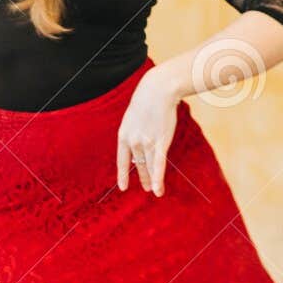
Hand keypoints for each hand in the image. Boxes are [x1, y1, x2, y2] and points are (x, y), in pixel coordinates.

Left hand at [118, 70, 178, 195]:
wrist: (157, 91)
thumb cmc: (147, 100)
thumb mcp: (134, 116)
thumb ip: (136, 130)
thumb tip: (140, 140)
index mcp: (123, 135)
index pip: (122, 160)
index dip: (123, 175)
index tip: (123, 186)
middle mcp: (133, 142)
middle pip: (138, 165)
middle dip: (142, 178)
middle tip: (145, 188)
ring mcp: (146, 143)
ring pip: (149, 167)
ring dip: (151, 181)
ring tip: (154, 191)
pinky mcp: (160, 142)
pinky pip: (158, 165)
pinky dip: (158, 179)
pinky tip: (157, 189)